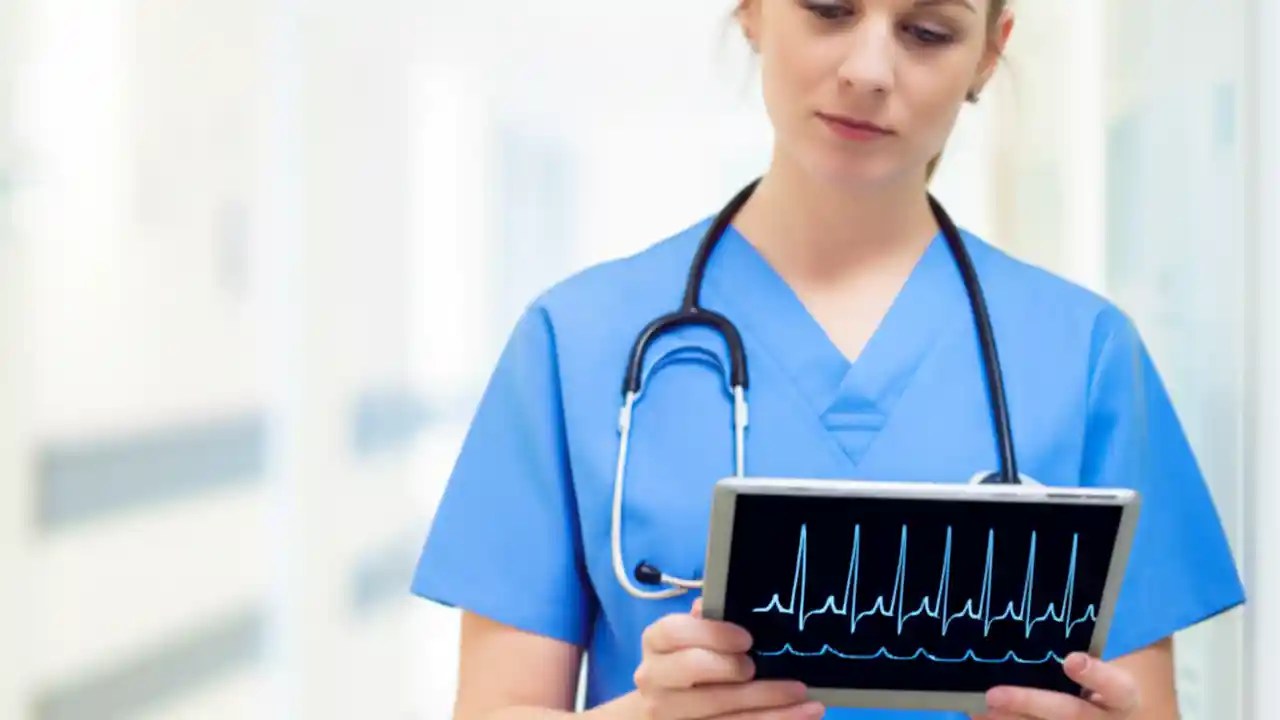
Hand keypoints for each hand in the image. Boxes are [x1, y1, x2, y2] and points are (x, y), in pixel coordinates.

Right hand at [633, 598, 824, 718]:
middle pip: (691, 669)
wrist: (665, 708)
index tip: (746, 638)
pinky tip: (803, 713)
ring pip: (721, 711)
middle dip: (730, 667)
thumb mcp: (693, 636)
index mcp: (656, 643)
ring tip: (804, 694)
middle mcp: (655, 678)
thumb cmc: (688, 659)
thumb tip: (721, 603)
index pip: (675, 631)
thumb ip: (707, 620)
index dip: (712, 633)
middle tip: (758, 666)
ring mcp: (671, 713)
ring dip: (769, 703)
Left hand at [973, 652, 1139, 719]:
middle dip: (1030, 703)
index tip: (1071, 659)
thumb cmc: (1100, 686)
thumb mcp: (1105, 672)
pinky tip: (979, 714)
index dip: (1095, 674)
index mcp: (1122, 697)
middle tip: (994, 695)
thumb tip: (1027, 633)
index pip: (1116, 687)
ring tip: (982, 708)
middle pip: (1070, 714)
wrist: (1113, 718)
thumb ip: (1080, 660)